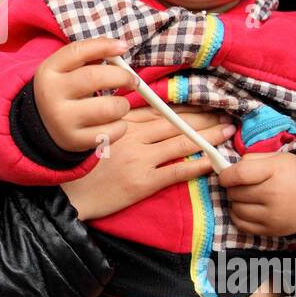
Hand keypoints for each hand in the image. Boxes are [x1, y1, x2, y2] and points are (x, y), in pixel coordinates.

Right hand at [34, 38, 135, 152]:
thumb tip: (119, 47)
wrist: (44, 126)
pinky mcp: (75, 141)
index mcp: (48, 71)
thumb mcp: (67, 69)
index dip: (104, 46)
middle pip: (95, 77)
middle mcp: (51, 95)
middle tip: (133, 81)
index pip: (78, 51)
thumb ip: (90, 55)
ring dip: (123, 105)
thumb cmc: (66, 90)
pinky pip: (112, 131)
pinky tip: (112, 122)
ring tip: (119, 105)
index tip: (124, 47)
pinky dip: (120, 125)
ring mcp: (62, 120)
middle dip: (123, 76)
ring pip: (109, 108)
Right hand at [60, 106, 235, 220]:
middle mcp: (134, 137)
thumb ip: (122, 122)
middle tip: (226, 112)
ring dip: (208, 136)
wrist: (68, 195)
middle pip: (176, 123)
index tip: (206, 101)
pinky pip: (176, 171)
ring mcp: (140, 160)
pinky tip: (212, 161)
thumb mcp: (99, 134)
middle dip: (204, 117)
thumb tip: (149, 112)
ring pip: (181, 142)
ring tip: (227, 132)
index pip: (162, 110)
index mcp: (122, 123)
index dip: (186, 105)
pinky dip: (196, 165)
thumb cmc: (83, 165)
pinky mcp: (143, 183)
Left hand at [218, 151, 295, 236]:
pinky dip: (239, 216)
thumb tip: (226, 169)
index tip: (225, 175)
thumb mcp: (278, 158)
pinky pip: (242, 224)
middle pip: (236, 192)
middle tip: (241, 184)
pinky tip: (248, 208)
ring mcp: (273, 216)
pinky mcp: (272, 230)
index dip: (226, 175)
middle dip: (232, 187)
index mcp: (275, 172)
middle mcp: (274, 195)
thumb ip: (251, 160)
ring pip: (236, 209)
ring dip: (236, 202)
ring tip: (247, 196)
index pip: (240, 174)